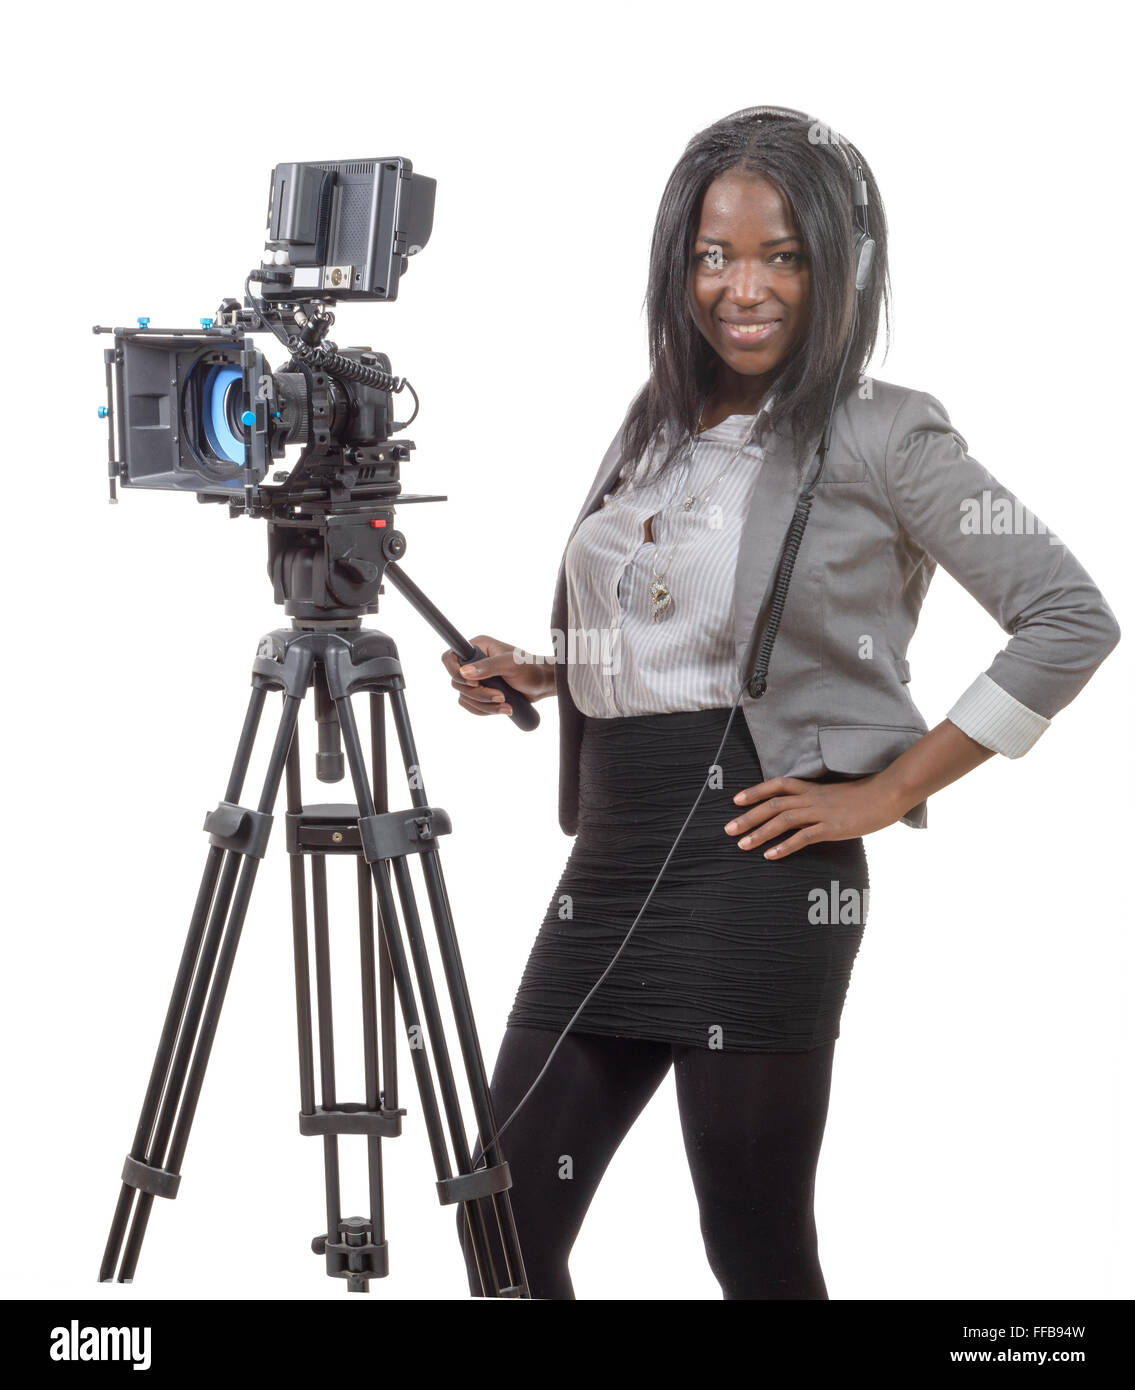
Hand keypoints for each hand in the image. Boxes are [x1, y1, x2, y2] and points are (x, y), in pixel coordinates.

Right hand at [441, 634, 555, 716]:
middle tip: (500, 696)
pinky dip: (485, 711)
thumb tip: (464, 672)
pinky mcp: (481, 693)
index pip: (450, 658)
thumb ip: (488, 667)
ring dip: (484, 705)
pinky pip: (472, 706)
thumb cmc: (530, 668)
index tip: (475, 683)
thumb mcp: (510, 664)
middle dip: (479, 694)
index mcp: (478, 647)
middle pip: (457, 683)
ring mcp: (476, 679)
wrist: (542, 684)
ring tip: (506, 705)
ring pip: (465, 697)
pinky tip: (504, 709)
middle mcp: (473, 662)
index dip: (455, 673)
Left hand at [723, 774, 903, 858]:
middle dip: (748, 817)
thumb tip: (801, 814)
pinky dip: (784, 847)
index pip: (777, 785)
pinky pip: (803, 837)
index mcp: (812, 788)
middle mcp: (812, 798)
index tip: (736, 800)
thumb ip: (816, 803)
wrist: (888, 795)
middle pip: (773, 804)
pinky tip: (770, 856)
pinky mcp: (832, 828)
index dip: (755, 791)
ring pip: (783, 820)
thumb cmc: (864, 797)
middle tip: (728, 830)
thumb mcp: (835, 795)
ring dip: (760, 833)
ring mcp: (821, 812)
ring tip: (742, 845)